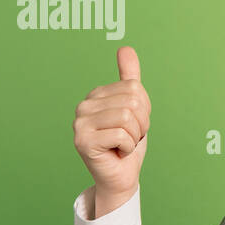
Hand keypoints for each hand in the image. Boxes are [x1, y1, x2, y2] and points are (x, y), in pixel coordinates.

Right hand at [72, 46, 149, 204]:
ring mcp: (80, 123)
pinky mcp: (83, 141)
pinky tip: (116, 152)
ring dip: (134, 137)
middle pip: (132, 102)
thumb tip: (126, 48)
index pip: (135, 89)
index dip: (144, 111)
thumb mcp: (135, 108)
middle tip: (129, 138)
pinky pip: (122, 135)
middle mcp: (83, 106)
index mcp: (95, 95)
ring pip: (128, 118)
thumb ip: (129, 78)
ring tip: (123, 144)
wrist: (121, 176)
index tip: (133, 126)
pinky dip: (128, 147)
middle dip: (141, 124)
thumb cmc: (128, 143)